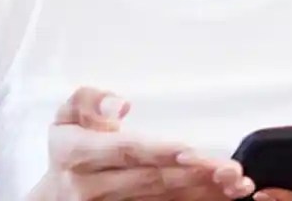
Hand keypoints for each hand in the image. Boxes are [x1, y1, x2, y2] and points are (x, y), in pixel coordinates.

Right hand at [32, 86, 255, 200]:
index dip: (159, 152)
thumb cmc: (70, 144)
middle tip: (229, 169)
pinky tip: (224, 195)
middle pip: (150, 179)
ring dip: (202, 192)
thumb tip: (120, 105)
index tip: (192, 151)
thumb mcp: (67, 115)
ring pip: (162, 200)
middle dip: (193, 174)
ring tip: (236, 184)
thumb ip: (89, 101)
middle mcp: (91, 186)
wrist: (55, 195)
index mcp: (76, 154)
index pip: (124, 152)